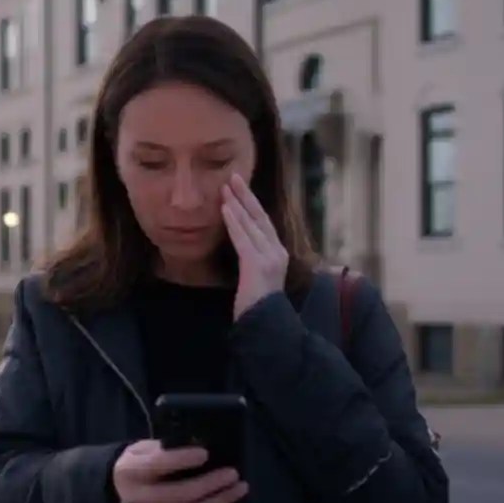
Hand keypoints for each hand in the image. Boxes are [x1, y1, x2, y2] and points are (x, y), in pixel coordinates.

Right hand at [112, 439, 248, 502]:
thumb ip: (166, 448)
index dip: (182, 459)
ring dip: (218, 502)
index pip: (157, 465)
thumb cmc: (137, 463)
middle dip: (209, 485)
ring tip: (238, 488)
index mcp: (131, 471)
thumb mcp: (143, 448)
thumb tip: (201, 447)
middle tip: (232, 474)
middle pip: (178, 495)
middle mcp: (138, 498)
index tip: (205, 453)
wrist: (116, 492)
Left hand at [221, 172, 287, 319]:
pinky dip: (234, 222)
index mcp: (278, 255)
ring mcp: (269, 258)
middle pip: (260, 217)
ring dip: (237, 204)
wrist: (265, 326)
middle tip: (233, 176)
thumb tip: (243, 251)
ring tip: (225, 187)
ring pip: (251, 224)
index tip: (240, 189)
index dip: (252, 205)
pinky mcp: (257, 265)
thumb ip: (253, 263)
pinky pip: (243, 238)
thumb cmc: (258, 308)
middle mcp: (277, 252)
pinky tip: (225, 208)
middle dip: (246, 196)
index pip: (264, 223)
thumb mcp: (257, 280)